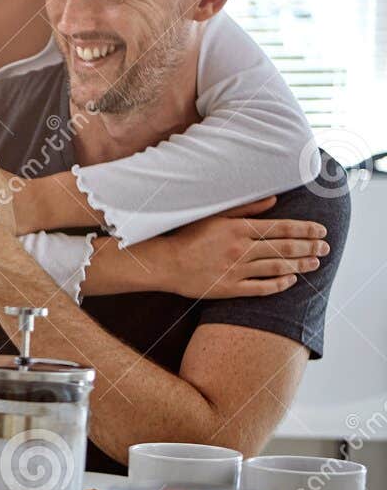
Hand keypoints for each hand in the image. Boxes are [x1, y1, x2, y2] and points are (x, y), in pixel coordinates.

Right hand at [131, 197, 328, 298]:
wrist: (164, 263)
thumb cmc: (187, 237)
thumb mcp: (215, 216)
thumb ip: (246, 208)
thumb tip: (274, 200)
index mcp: (238, 229)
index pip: (281, 228)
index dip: (304, 229)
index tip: (321, 230)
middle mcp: (240, 250)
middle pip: (284, 248)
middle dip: (309, 247)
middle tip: (325, 247)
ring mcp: (236, 270)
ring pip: (277, 267)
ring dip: (300, 265)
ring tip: (315, 263)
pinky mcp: (229, 289)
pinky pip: (261, 288)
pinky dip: (279, 284)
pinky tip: (291, 280)